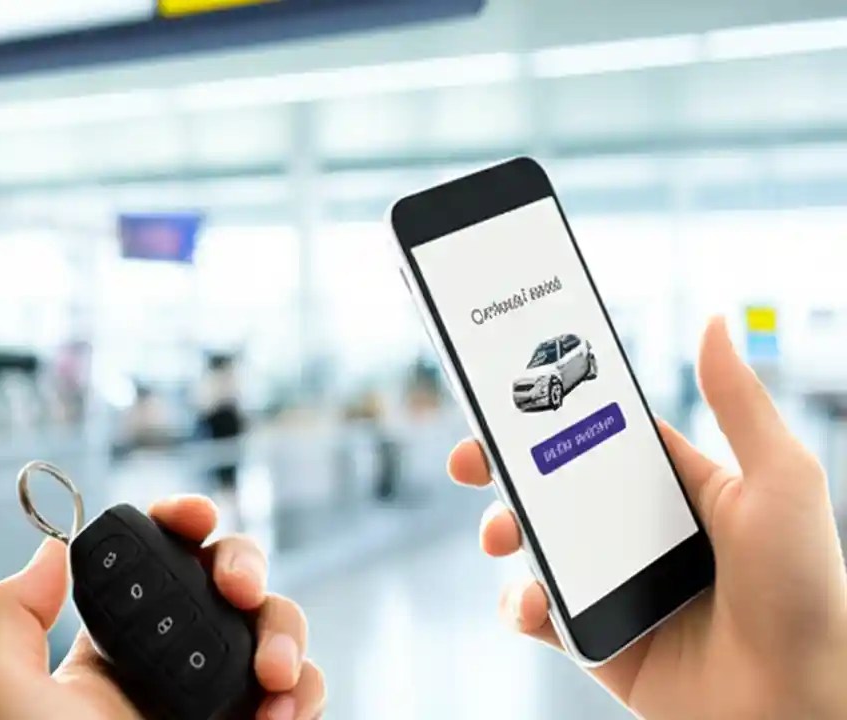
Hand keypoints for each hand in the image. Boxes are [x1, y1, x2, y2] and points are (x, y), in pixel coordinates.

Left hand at [0, 495, 324, 719]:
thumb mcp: (4, 698)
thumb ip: (8, 616)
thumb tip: (50, 548)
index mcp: (112, 646)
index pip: (152, 561)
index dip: (178, 522)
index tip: (194, 516)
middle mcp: (172, 664)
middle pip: (224, 579)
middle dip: (242, 563)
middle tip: (235, 586)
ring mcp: (222, 699)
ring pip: (274, 627)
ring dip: (284, 629)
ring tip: (276, 670)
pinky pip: (303, 693)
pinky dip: (304, 690)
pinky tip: (280, 712)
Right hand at [449, 317, 846, 718]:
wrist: (793, 704)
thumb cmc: (807, 591)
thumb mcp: (780, 481)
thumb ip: (740, 402)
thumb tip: (718, 321)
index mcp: (676, 487)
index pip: (599, 436)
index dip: (551, 413)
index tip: (506, 394)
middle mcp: (638, 531)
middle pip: (549, 485)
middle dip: (500, 468)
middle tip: (470, 460)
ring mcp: (611, 583)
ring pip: (533, 543)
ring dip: (501, 530)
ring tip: (501, 535)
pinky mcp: (594, 636)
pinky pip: (537, 611)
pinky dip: (520, 602)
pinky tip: (534, 600)